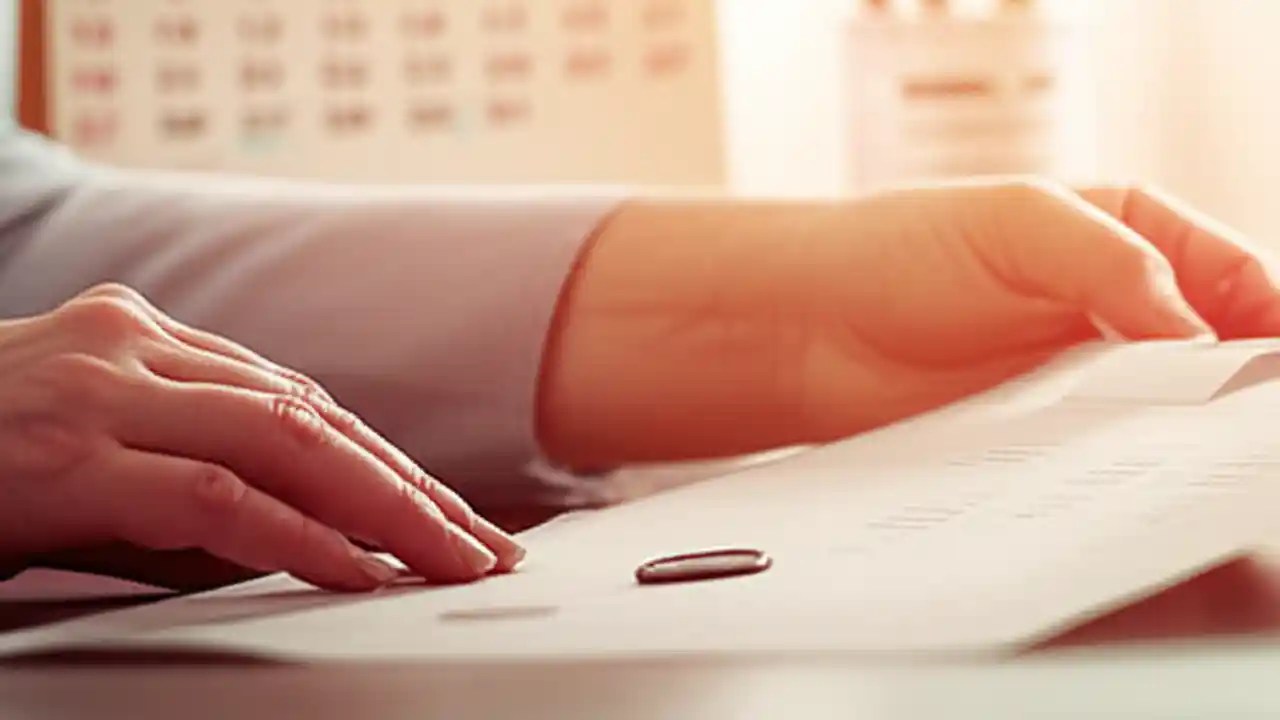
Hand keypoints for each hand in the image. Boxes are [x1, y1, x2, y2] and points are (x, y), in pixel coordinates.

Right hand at [0, 285, 523, 590]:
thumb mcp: (93, 463)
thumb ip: (187, 480)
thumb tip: (305, 536)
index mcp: (146, 340)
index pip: (300, 402)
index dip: (384, 462)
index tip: (448, 513)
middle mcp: (135, 348)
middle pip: (314, 416)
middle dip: (411, 487)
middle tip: (484, 544)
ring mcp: (102, 392)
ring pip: (288, 443)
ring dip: (385, 508)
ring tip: (454, 561)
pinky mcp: (70, 454)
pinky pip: (218, 497)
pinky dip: (302, 538)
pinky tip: (361, 573)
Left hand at [541, 180, 1279, 467]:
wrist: (804, 326)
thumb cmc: (899, 250)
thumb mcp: (1019, 222)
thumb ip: (1116, 264)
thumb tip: (1198, 331)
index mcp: (1127, 237)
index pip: (1236, 278)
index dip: (1269, 321)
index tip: (1274, 367)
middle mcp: (1112, 312)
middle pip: (1214, 355)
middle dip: (1239, 390)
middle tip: (1247, 429)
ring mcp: (1078, 380)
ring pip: (1165, 415)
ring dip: (1186, 437)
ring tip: (1201, 462)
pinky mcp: (1038, 438)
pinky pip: (1101, 460)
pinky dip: (1125, 472)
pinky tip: (1132, 486)